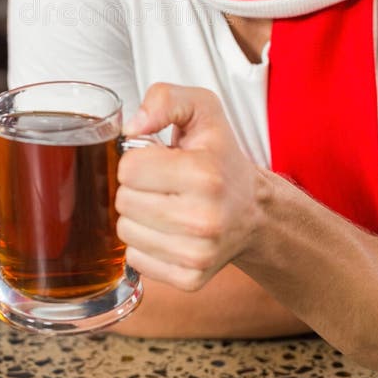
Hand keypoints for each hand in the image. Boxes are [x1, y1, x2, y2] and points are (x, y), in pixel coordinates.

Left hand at [116, 83, 260, 291]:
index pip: (128, 169)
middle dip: (137, 187)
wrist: (254, 209)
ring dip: (139, 216)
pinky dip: (146, 243)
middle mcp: (204, 218)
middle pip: (124, 201)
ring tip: (166, 204)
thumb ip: (164, 99)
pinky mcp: (190, 279)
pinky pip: (135, 259)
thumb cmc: (221, 156)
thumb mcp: (201, 108)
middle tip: (163, 183)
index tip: (159, 159)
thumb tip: (132, 127)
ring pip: (125, 232)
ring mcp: (198, 254)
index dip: (138, 159)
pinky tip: (169, 230)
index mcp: (204, 174)